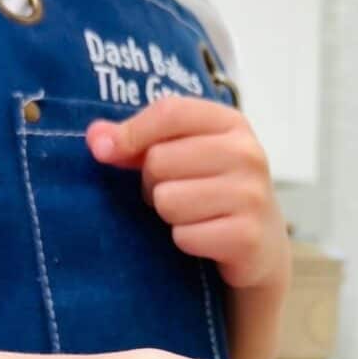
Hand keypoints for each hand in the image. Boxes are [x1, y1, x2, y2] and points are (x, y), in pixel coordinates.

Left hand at [86, 97, 288, 294]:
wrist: (262, 245)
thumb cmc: (214, 192)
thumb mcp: (185, 157)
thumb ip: (138, 142)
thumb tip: (95, 138)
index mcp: (231, 124)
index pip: (169, 112)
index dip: (130, 132)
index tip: (105, 151)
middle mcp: (247, 154)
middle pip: (159, 161)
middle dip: (154, 184)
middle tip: (179, 193)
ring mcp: (250, 196)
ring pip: (168, 201)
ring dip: (170, 215)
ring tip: (194, 215)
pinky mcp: (246, 237)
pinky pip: (184, 236)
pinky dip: (186, 241)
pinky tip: (206, 239)